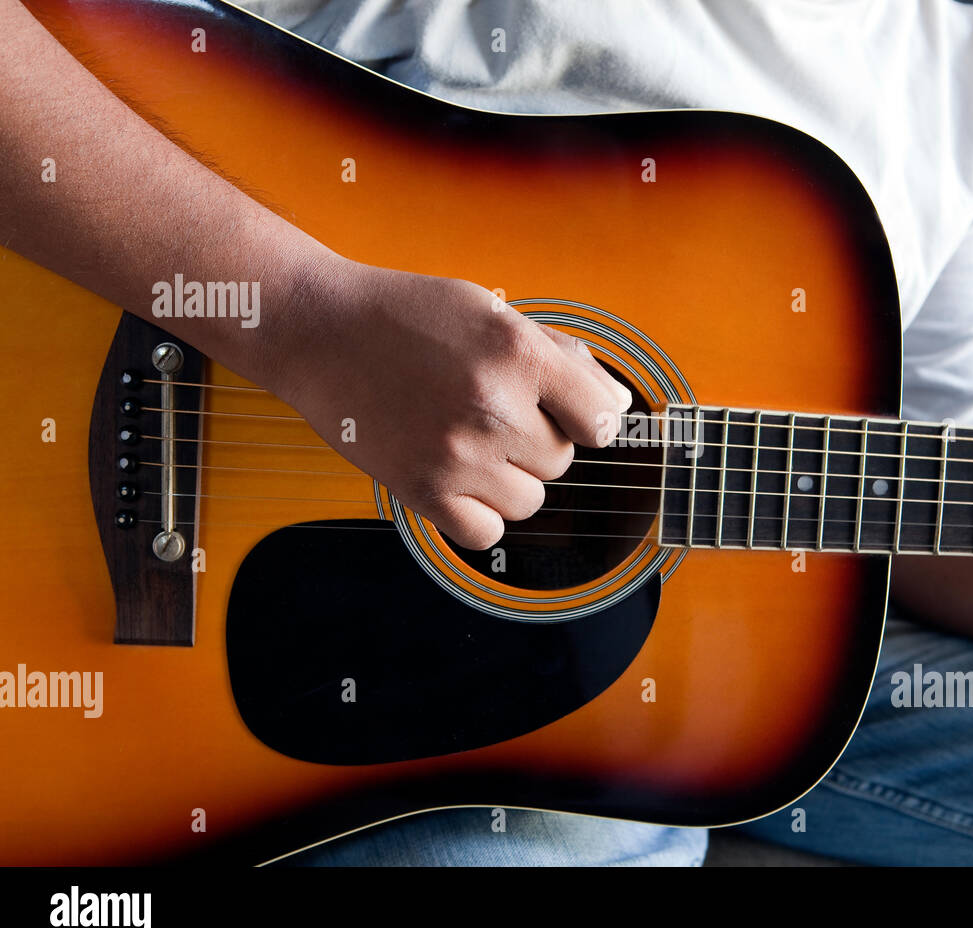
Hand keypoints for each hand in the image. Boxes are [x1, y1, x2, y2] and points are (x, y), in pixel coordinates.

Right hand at [269, 254, 631, 548]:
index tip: (567, 413)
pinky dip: (480, 515)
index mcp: (519, 354)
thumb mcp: (495, 313)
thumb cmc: (411, 315)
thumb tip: (617, 407)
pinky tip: (460, 481)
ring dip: (512, 480)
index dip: (589, 419)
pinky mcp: (420, 489)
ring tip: (472, 443)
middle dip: (538, 441)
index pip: (602, 420)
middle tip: (491, 412)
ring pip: (530, 501)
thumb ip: (562, 358)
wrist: (320, 329)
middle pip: (561, 461)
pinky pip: (485, 534)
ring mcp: (457, 454)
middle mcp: (494, 407)